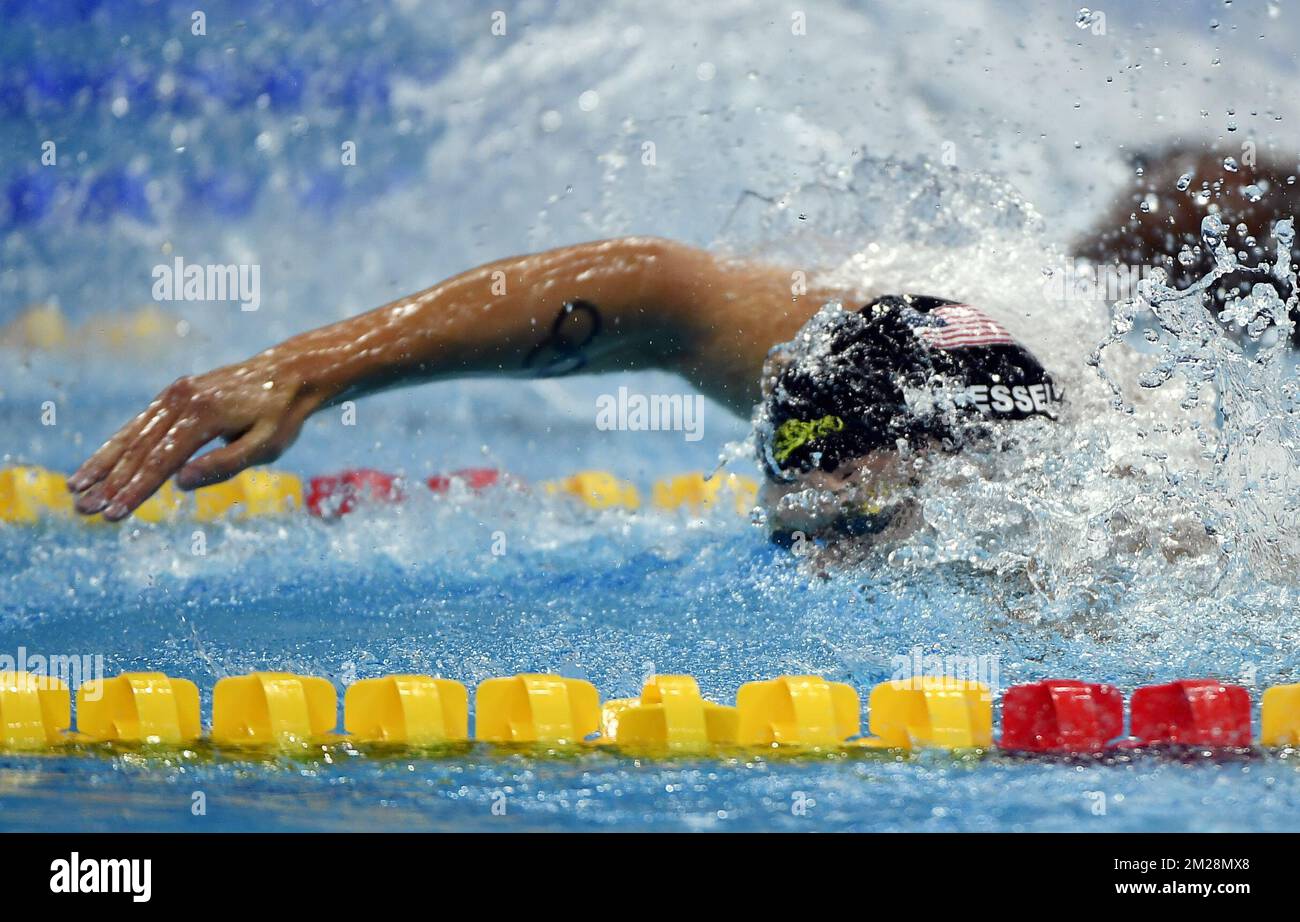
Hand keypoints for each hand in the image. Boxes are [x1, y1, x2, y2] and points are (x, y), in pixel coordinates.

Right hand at [67, 358, 320, 519]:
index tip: (113, 515)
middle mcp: (182, 400)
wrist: (287, 373)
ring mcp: (174, 394)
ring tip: (75, 491)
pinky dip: (117, 446)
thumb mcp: (267, 445)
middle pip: (139, 448)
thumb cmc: (281, 416)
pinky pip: (139, 424)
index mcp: (204, 414)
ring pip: (131, 434)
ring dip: (103, 465)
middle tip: (83, 511)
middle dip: (109, 483)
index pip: (162, 461)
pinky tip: (98, 467)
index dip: (135, 490)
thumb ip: (225, 464)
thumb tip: (180, 483)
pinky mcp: (173, 395)